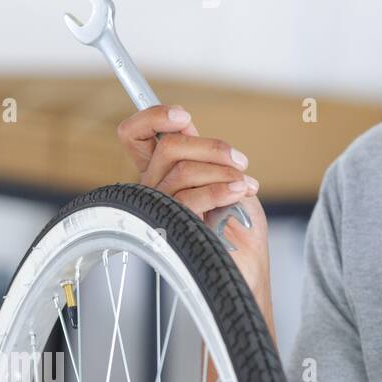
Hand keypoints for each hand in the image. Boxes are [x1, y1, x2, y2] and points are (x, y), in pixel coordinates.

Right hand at [116, 105, 272, 315]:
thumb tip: (184, 124)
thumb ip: (203, 152)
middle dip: (212, 147)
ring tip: (246, 185)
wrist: (247, 266)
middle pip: (168, 147)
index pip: (134, 136)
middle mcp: (153, 188)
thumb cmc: (237, 223)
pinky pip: (190, 196)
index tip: (182, 115)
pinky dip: (222, 189)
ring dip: (224, 172)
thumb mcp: (226, 175)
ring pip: (182, 170)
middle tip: (240, 161)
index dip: (151, 118)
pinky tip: (241, 192)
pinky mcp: (171, 227)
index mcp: (162, 170)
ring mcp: (158, 208)